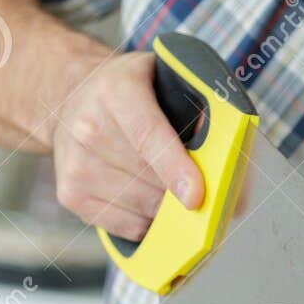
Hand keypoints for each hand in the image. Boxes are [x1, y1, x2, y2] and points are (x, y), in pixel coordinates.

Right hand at [51, 49, 204, 240]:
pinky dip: (148, 221)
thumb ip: (198, 107)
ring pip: (141, 205)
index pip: (148, 136)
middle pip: (148, 178)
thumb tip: (232, 156)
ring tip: (171, 187)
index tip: (196, 196)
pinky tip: (151, 199)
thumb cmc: (131, 90)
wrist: (71, 97)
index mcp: (116, 91)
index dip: (175, 168)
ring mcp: (75, 163)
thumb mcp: (164, 78)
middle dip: (182, 190)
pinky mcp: (71, 193)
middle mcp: (88, 126)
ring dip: (167, 205)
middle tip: (203, 188)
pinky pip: (126, 225)